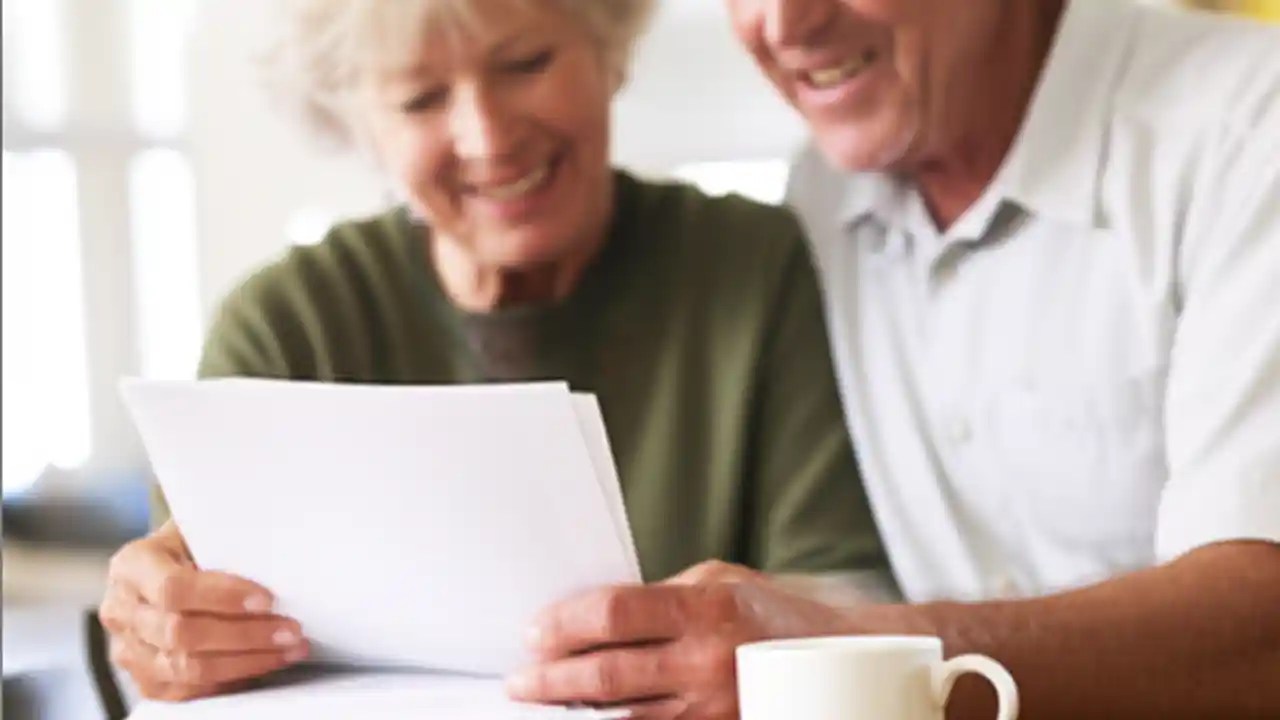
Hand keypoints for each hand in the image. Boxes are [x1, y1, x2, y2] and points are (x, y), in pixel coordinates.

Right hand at [98, 522, 308, 700]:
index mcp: (132, 565)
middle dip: (245, 635)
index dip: (222, 597)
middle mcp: (121, 610)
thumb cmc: (191, 545)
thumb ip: (225, 542)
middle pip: (181, 634)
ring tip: (289, 649)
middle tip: (291, 630)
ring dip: (247, 661)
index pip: (172, 588)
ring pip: (187, 669)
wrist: (163, 569)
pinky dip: (232, 679)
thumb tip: (281, 559)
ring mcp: (128, 649)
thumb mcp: (199, 529)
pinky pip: (188, 690)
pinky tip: (266, 663)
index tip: (267, 599)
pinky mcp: (144, 678)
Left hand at [505, 561, 850, 718]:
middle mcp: (709, 660)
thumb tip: (593, 615)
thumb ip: (662, 597)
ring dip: (574, 715)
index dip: (564, 624)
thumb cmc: (772, 616)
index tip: (534, 632)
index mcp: (707, 607)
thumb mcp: (720, 582)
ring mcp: (714, 707)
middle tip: (521, 681)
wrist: (838, 662)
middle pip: (608, 674)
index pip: (614, 614)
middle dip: (553, 679)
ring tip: (542, 706)